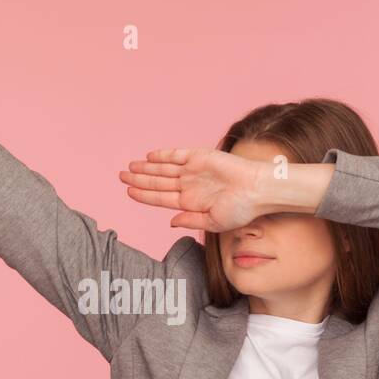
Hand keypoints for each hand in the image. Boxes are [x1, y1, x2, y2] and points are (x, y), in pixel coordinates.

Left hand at [120, 147, 269, 231]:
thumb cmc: (241, 209)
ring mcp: (194, 170)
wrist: (257, 190)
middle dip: (139, 180)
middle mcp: (189, 185)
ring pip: (163, 168)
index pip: (161, 198)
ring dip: (146, 167)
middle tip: (120, 176)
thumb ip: (191, 221)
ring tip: (129, 167)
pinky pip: (178, 155)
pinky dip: (163, 155)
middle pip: (157, 182)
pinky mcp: (201, 157)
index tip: (128, 192)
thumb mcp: (213, 222)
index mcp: (191, 202)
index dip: (144, 195)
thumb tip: (170, 223)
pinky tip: (150, 156)